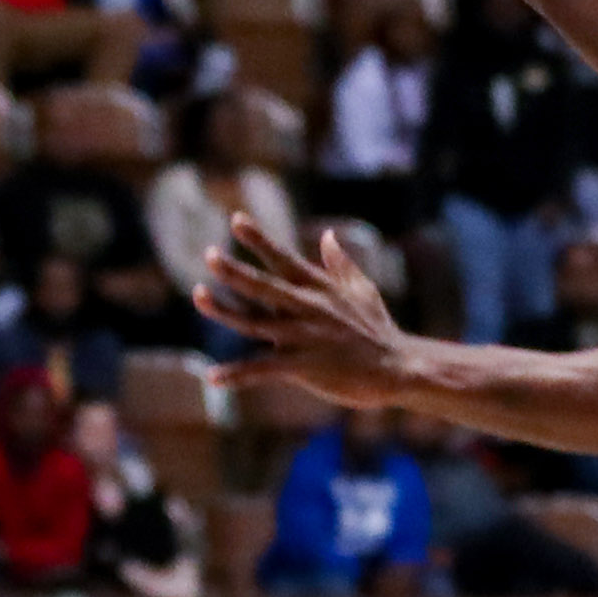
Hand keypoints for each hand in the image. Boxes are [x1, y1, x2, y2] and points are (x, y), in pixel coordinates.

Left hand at [197, 219, 415, 409]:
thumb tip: (328, 235)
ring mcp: (305, 338)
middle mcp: (309, 309)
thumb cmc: (378, 329)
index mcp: (320, 289)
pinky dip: (238, 374)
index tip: (236, 219)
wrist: (398, 368)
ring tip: (199, 296)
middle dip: (236, 271)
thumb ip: (340, 263)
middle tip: (210, 255)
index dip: (260, 240)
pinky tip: (213, 377)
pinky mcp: (304, 367)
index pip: (284, 259)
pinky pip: (264, 370)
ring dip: (225, 311)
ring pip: (256, 322)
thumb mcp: (362, 290)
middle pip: (265, 287)